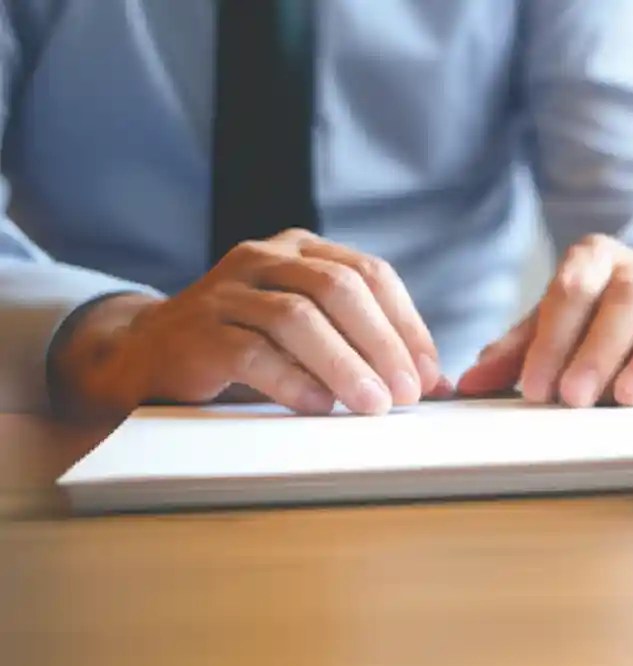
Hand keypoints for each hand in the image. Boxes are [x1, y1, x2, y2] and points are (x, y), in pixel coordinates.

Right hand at [53, 229, 444, 418]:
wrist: (152, 351)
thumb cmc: (248, 342)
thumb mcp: (311, 332)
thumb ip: (366, 346)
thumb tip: (436, 384)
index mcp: (301, 248)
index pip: (370, 274)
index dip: (406, 323)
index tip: (429, 372)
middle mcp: (265, 257)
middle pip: (339, 289)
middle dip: (382, 343)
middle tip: (408, 392)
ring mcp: (226, 290)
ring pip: (297, 317)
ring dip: (345, 364)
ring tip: (373, 404)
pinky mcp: (197, 331)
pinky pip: (253, 352)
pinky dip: (293, 381)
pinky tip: (321, 406)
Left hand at [457, 234, 632, 414]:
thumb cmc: (604, 322)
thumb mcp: (558, 326)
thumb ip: (520, 350)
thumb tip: (471, 382)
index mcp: (599, 259)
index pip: (573, 288)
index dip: (553, 338)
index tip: (534, 387)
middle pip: (626, 299)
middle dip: (598, 349)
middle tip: (573, 397)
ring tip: (630, 398)